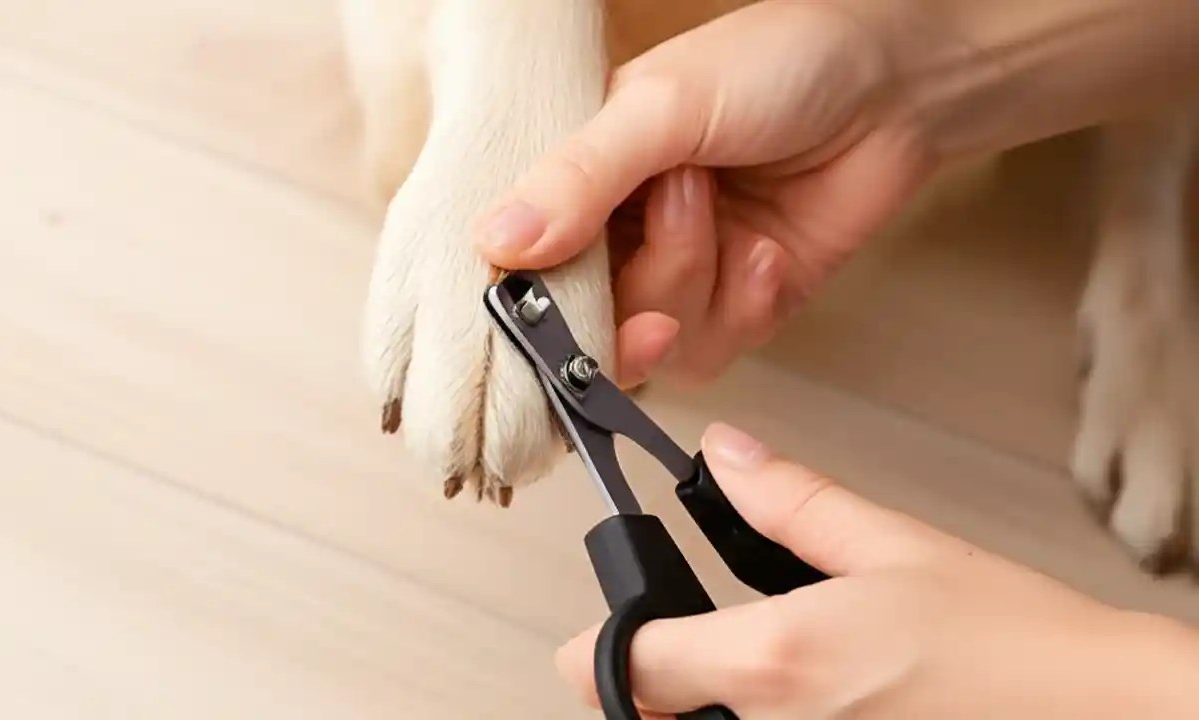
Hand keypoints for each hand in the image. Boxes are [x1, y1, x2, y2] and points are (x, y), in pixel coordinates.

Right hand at [475, 2, 933, 385]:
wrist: (893, 87)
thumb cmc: (775, 66)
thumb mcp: (662, 107)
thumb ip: (580, 177)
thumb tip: (496, 243)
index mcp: (580, 181)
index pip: (524, 264)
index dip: (531, 299)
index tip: (544, 303)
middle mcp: (622, 235)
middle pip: (587, 318)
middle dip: (638, 275)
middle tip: (677, 210)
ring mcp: (682, 275)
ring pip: (653, 341)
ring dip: (695, 272)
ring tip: (723, 198)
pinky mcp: (739, 306)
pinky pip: (716, 347)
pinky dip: (745, 301)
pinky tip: (768, 246)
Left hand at [555, 423, 1198, 718]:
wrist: (1100, 715)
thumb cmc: (1015, 647)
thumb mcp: (892, 547)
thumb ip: (789, 502)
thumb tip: (727, 455)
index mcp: (773, 662)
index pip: (615, 667)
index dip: (602, 639)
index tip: (618, 621)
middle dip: (657, 683)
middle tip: (700, 643)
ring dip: (702, 710)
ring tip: (775, 671)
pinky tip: (814, 700)